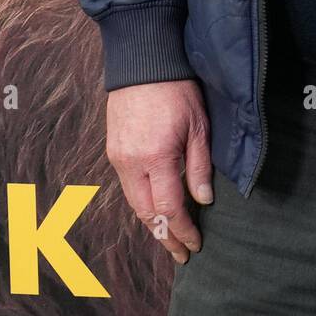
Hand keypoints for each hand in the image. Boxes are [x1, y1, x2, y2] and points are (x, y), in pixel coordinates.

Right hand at [106, 79, 212, 263]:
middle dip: (164, 236)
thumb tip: (203, 200)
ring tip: (169, 237)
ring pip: (134, 203)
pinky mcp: (113, 150)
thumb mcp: (198, 126)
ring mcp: (118, 158)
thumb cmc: (177, 89)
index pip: (169, 209)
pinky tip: (154, 208)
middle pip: (146, 214)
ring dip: (151, 222)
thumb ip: (199, 165)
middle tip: (181, 253)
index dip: (182, 230)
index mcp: (156, 158)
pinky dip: (142, 202)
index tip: (194, 246)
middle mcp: (131, 163)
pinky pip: (127, 186)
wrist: (143, 62)